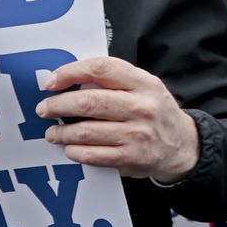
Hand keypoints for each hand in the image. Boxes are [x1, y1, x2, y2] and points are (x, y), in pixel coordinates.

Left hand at [37, 57, 200, 183]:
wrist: (182, 145)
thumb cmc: (155, 112)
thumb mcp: (145, 87)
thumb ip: (115, 80)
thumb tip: (70, 78)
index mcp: (143, 83)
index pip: (102, 68)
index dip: (71, 72)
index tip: (52, 82)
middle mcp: (142, 107)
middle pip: (89, 101)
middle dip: (58, 105)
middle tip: (44, 109)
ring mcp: (137, 134)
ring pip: (86, 131)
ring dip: (61, 132)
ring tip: (52, 132)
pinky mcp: (131, 157)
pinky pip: (93, 155)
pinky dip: (75, 151)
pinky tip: (70, 148)